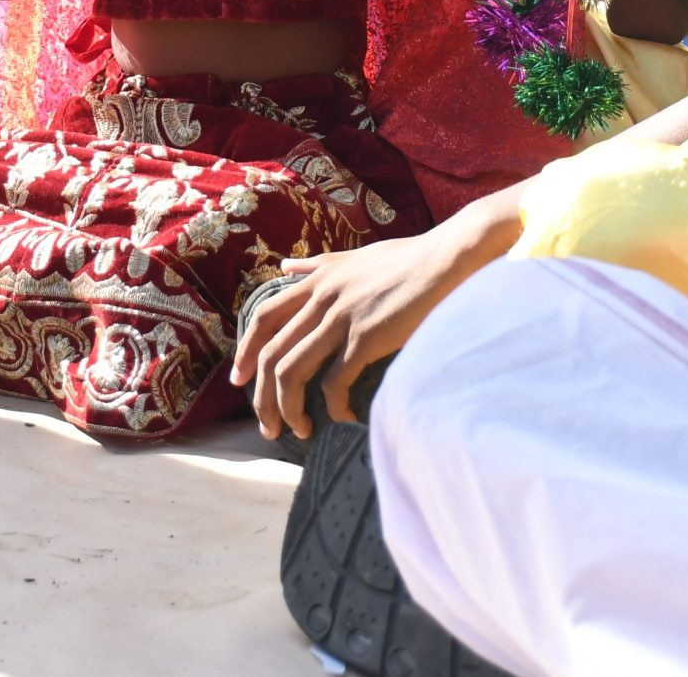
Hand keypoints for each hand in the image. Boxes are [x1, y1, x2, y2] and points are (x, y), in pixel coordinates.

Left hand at [230, 201, 512, 440]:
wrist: (447, 259)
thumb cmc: (409, 259)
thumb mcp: (355, 256)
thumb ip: (318, 265)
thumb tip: (284, 267)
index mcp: (318, 280)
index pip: (263, 318)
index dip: (247, 352)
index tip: (240, 380)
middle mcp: (322, 298)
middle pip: (272, 354)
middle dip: (263, 396)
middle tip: (266, 424)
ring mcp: (342, 318)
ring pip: (292, 372)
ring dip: (288, 409)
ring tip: (298, 431)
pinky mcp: (367, 337)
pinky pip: (335, 383)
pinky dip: (333, 408)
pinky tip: (344, 419)